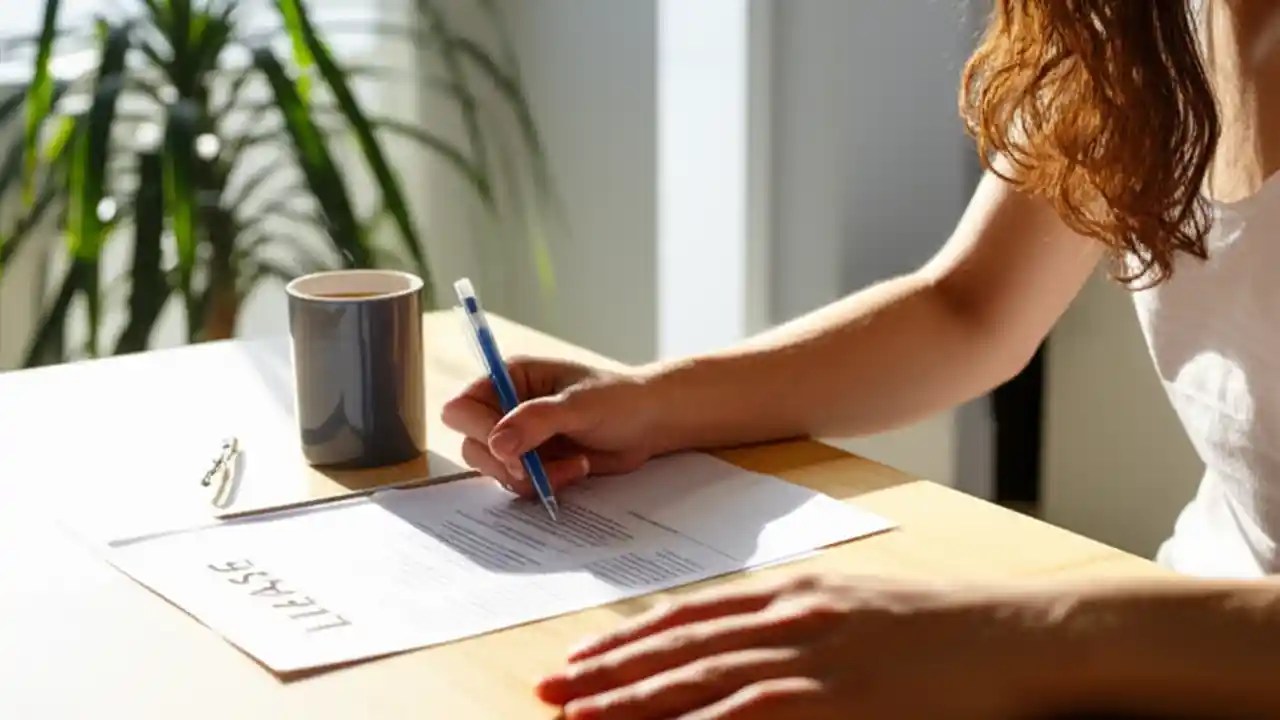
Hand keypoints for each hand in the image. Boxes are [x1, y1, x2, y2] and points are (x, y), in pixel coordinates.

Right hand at [442, 357, 663, 495]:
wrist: (650, 424)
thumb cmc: (620, 399)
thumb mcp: (580, 405)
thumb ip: (537, 421)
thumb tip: (497, 444)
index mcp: (511, 378)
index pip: (463, 406)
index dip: (478, 430)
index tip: (509, 448)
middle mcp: (507, 406)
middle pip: (471, 444)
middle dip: (505, 462)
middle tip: (535, 467)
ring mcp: (519, 437)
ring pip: (493, 469)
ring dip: (529, 476)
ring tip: (572, 465)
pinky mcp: (534, 463)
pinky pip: (518, 483)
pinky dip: (544, 484)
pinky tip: (576, 470)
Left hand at [535, 573, 1063, 719]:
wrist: (1010, 635)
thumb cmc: (940, 625)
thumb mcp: (856, 604)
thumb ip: (797, 618)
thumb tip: (744, 642)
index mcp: (793, 591)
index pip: (691, 614)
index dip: (631, 636)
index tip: (585, 654)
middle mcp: (787, 617)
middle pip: (679, 646)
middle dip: (609, 669)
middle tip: (552, 686)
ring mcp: (808, 658)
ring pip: (698, 682)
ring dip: (631, 702)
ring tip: (577, 714)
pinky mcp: (833, 699)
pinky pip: (746, 716)